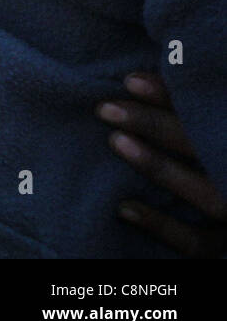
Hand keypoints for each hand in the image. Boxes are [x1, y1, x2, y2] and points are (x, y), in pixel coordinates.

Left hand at [97, 72, 226, 256]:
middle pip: (209, 147)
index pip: (213, 111)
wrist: (218, 193)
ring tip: (115, 141)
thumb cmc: (201, 149)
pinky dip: (163, 227)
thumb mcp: (202, 125)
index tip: (130, 80)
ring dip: (161, 168)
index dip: (171, 96)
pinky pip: (199, 243)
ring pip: (211, 197)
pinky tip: (123, 208)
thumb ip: (187, 108)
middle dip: (158, 125)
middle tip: (106, 108)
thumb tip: (135, 78)